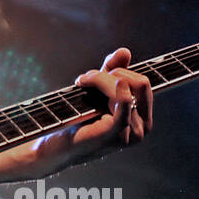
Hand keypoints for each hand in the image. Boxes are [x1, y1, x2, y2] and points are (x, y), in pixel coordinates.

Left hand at [34, 47, 152, 174]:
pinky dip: (106, 85)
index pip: (143, 82)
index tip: (99, 72)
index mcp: (144, 119)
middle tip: (86, 79)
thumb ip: (113, 71)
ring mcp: (131, 133)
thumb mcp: (98, 91)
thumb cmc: (77, 120)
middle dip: (112, 73)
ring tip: (80, 84)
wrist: (55, 147)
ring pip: (124, 86)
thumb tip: (125, 51)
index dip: (121, 70)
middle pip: (139, 82)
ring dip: (98, 78)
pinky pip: (123, 100)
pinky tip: (85, 83)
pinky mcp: (115, 133)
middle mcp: (143, 128)